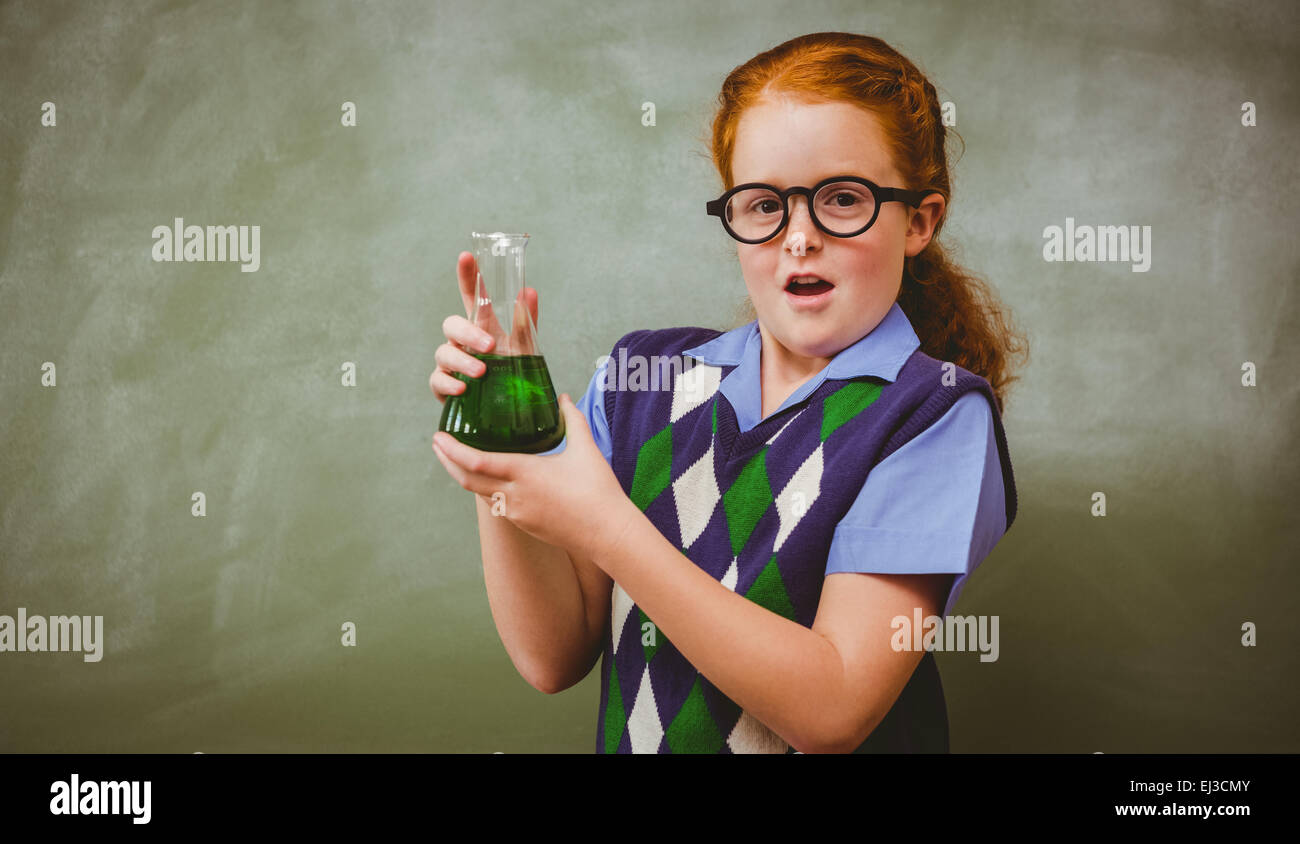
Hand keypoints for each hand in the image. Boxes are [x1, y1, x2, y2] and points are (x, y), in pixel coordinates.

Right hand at [430, 251, 540, 403]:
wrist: (507, 407)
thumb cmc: (512, 372)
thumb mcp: (524, 348)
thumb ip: (525, 322)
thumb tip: (528, 291)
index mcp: (481, 325)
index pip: (471, 296)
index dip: (467, 276)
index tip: (466, 255)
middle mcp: (462, 341)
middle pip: (452, 324)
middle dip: (468, 333)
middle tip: (490, 346)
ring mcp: (450, 363)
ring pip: (444, 353)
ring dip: (462, 360)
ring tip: (482, 373)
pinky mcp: (443, 386)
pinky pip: (437, 380)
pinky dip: (449, 383)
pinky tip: (463, 388)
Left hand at [432, 393, 636, 562]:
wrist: (607, 532)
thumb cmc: (598, 489)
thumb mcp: (585, 448)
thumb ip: (572, 419)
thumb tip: (563, 397)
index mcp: (525, 473)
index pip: (476, 461)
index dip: (453, 450)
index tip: (439, 436)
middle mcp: (514, 495)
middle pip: (468, 480)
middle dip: (448, 461)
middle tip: (437, 443)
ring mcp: (517, 513)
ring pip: (481, 493)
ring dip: (466, 476)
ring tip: (459, 458)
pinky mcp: (524, 524)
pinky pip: (496, 505)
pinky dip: (486, 489)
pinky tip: (490, 480)